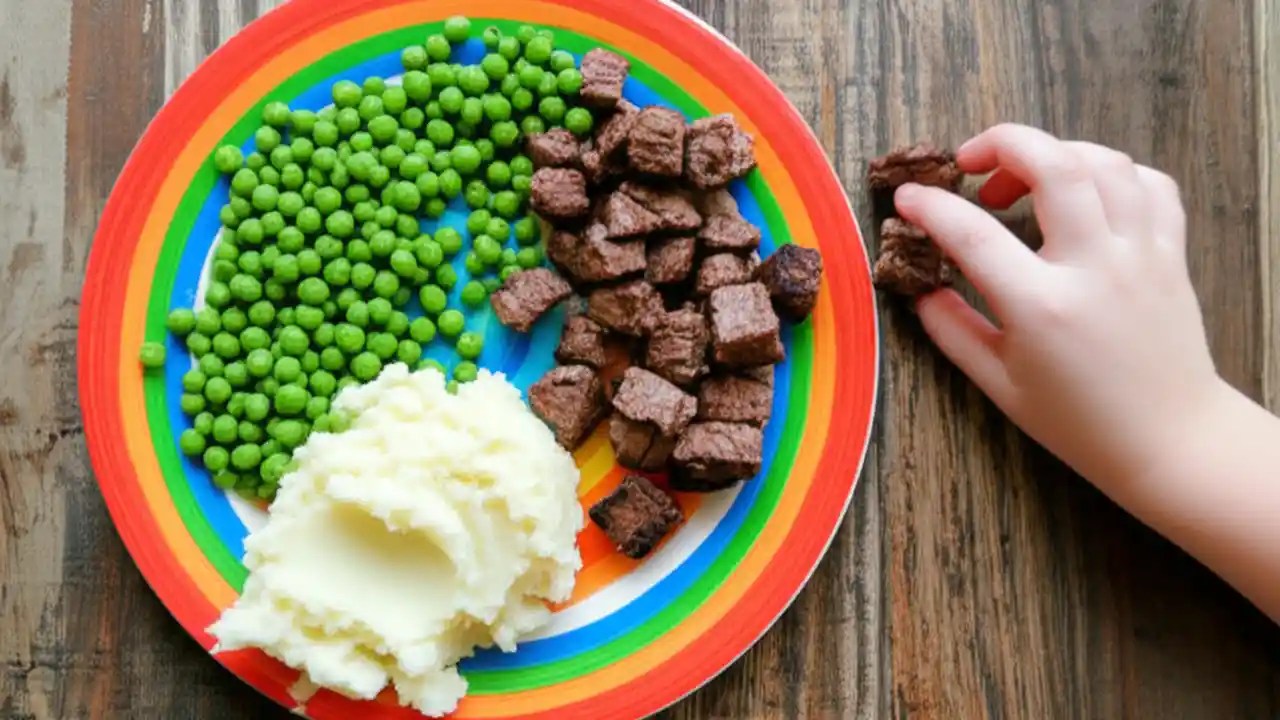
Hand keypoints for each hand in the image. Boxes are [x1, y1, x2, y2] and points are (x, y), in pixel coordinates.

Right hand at [894, 123, 1224, 491]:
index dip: (930, 208)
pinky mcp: (1170, 254)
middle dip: (1002, 143)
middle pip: (1054, 165)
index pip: (973, 234)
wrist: (1170, 442)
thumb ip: (953, 332)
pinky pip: (1150, 185)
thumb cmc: (1080, 422)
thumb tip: (921, 292)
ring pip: (1104, 162)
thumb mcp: (1000, 386)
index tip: (907, 199)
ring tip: (1023, 179)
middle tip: (969, 163)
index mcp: (1042, 308)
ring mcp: (1139, 255)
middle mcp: (1094, 268)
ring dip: (1055, 153)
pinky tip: (1084, 192)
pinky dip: (1112, 172)